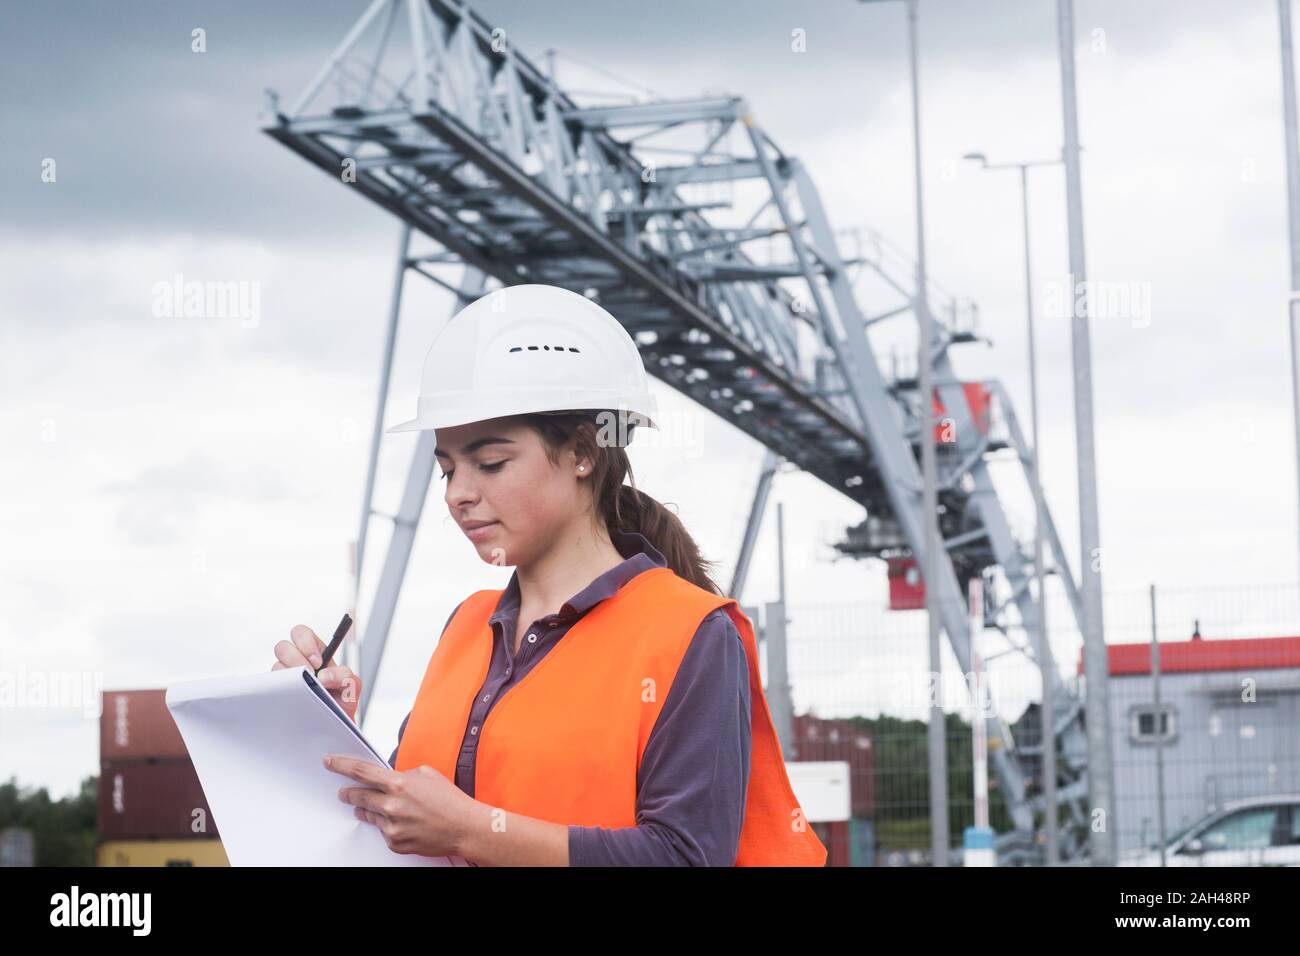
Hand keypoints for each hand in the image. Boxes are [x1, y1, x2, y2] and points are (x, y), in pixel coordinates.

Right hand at [273, 624, 361, 721]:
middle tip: (309, 673)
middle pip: (282, 646)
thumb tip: (323, 677)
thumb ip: (345, 676)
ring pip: (275, 667)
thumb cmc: (342, 701)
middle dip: (295, 658)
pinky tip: (296, 701)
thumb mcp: (352, 686)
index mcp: (315, 653)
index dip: (307, 643)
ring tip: (305, 691)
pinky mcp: (278, 693)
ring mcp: (286, 678)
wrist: (334, 724)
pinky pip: (271, 688)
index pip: (302, 634)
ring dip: (290, 677)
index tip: (318, 661)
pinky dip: (283, 692)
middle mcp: (297, 662)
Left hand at [325, 755, 481, 858]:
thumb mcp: (427, 774)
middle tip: (343, 792)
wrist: (464, 828)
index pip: (361, 772)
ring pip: (369, 814)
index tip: (329, 763)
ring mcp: (392, 826)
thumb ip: (403, 775)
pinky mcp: (395, 842)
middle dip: (349, 793)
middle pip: (359, 796)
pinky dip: (388, 825)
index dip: (341, 766)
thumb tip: (391, 778)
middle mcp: (392, 805)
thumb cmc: (450, 801)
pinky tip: (402, 822)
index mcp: (399, 784)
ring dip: (368, 809)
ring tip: (378, 807)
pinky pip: (383, 831)